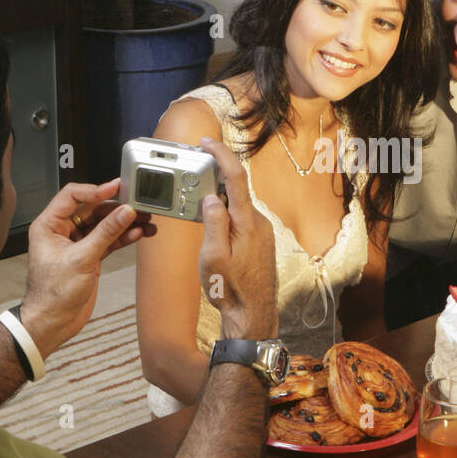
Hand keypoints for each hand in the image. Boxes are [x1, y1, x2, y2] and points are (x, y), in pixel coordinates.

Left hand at [20, 178, 153, 356]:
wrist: (53, 322)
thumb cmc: (53, 293)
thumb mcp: (82, 259)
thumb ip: (106, 233)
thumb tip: (125, 212)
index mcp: (49, 225)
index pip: (72, 196)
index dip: (95, 190)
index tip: (116, 187)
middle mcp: (62, 231)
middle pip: (93, 209)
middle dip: (116, 208)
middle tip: (138, 205)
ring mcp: (78, 244)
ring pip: (104, 225)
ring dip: (124, 223)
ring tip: (145, 221)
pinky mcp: (90, 256)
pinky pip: (109, 240)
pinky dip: (123, 237)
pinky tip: (138, 234)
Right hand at [197, 136, 277, 339]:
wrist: (253, 315)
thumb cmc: (230, 289)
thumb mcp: (213, 257)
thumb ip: (213, 224)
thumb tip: (211, 197)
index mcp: (246, 223)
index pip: (235, 178)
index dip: (221, 155)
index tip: (206, 142)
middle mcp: (258, 223)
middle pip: (235, 190)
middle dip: (215, 178)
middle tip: (194, 172)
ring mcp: (262, 232)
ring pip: (237, 206)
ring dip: (219, 200)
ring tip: (197, 205)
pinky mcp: (260, 242)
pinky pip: (241, 220)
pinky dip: (226, 216)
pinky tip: (212, 227)